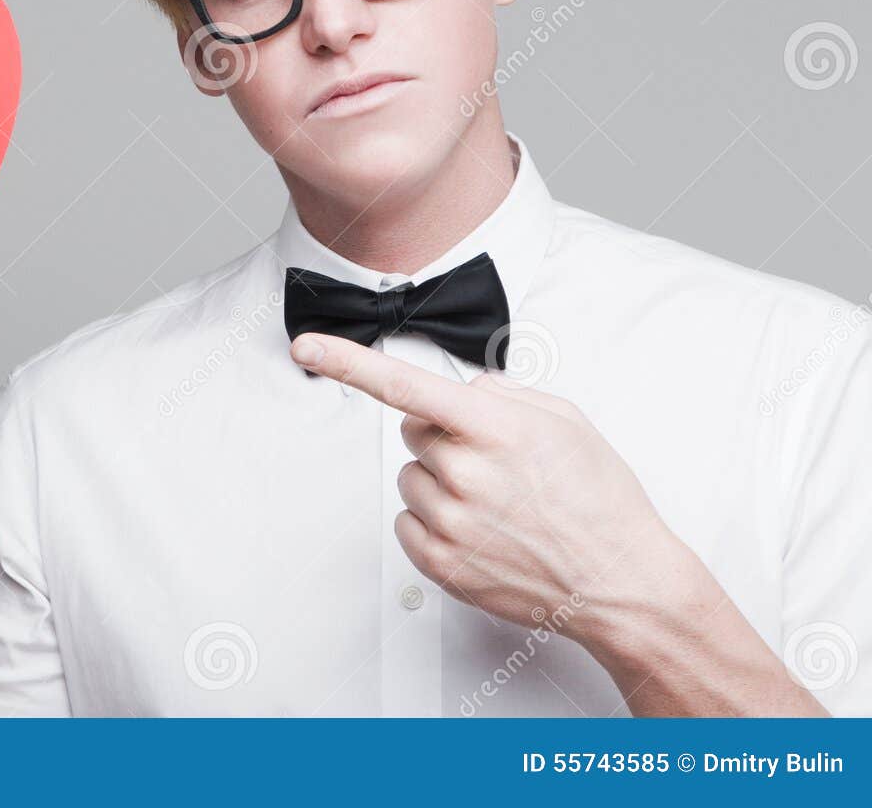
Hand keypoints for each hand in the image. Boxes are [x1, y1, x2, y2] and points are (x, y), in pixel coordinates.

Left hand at [289, 332, 686, 646]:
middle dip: (443, 437)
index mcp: (495, 429)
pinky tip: (482, 531)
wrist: (622, 583)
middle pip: (413, 431)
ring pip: (411, 477)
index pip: (405, 387)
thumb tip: (462, 391)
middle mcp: (466, 473)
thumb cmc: (601, 502)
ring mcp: (451, 522)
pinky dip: (435, 521)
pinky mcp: (441, 563)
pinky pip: (407, 522)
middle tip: (494, 463)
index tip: (307, 347)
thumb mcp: (566, 422)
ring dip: (441, 482)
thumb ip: (504, 394)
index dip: (348, 363)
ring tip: (497, 504)